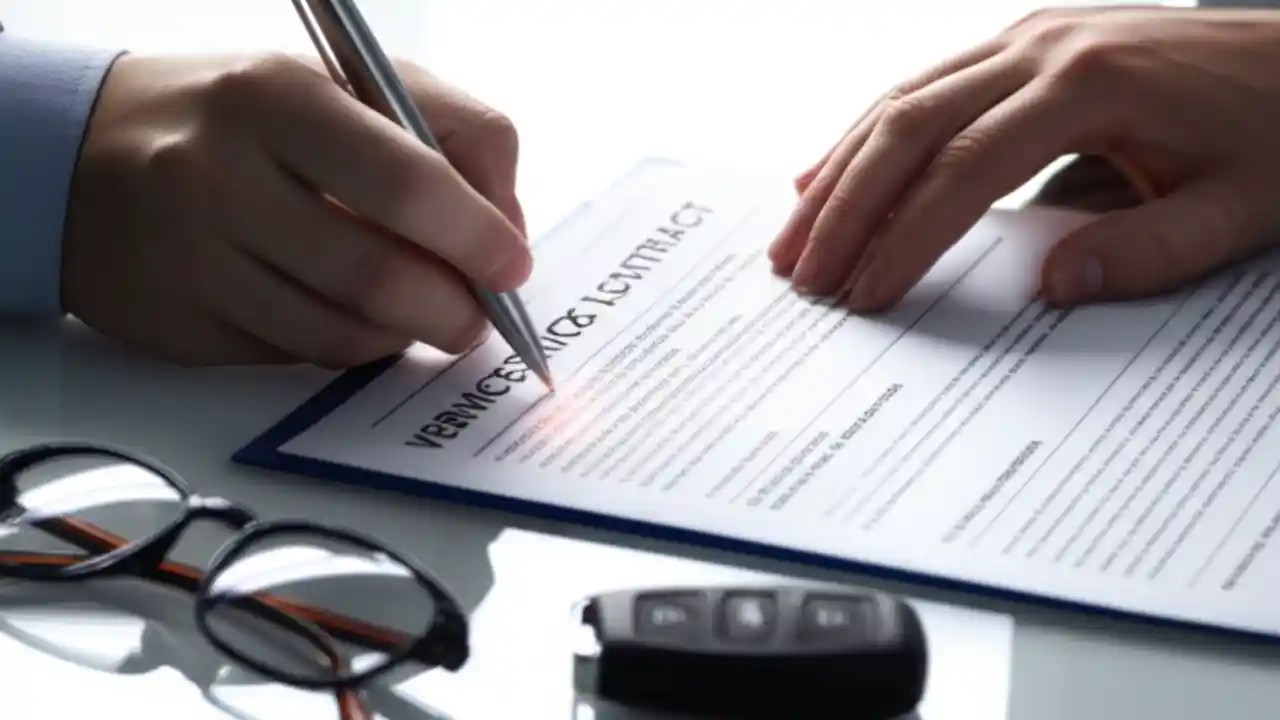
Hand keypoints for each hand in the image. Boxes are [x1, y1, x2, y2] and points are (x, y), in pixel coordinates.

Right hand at [62, 52, 529, 367]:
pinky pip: (298, 355)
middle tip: (478, 314)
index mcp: (278, 95)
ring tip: (422, 312)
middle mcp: (223, 175)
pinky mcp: (180, 324)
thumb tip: (507, 226)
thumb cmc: (242, 117)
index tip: (512, 265)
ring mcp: (194, 257)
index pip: (409, 180)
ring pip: (342, 331)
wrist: (82, 154)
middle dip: (454, 309)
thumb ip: (448, 131)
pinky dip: (349, 345)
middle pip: (378, 274)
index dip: (478, 235)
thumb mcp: (343, 84)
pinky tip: (353, 316)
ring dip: (406, 333)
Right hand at [768, 6, 1279, 311]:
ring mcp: (1027, 36)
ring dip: (839, 168)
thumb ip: (1144, 254)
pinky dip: (867, 133)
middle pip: (908, 126)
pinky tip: (828, 170)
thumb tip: (1045, 291)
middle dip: (845, 205)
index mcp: (1090, 86)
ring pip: (901, 98)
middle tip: (798, 272)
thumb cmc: (1277, 133)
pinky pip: (923, 85)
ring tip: (791, 233)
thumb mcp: (1235, 209)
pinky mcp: (1023, 42)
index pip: (966, 171)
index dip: (906, 237)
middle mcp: (1043, 47)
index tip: (866, 294)